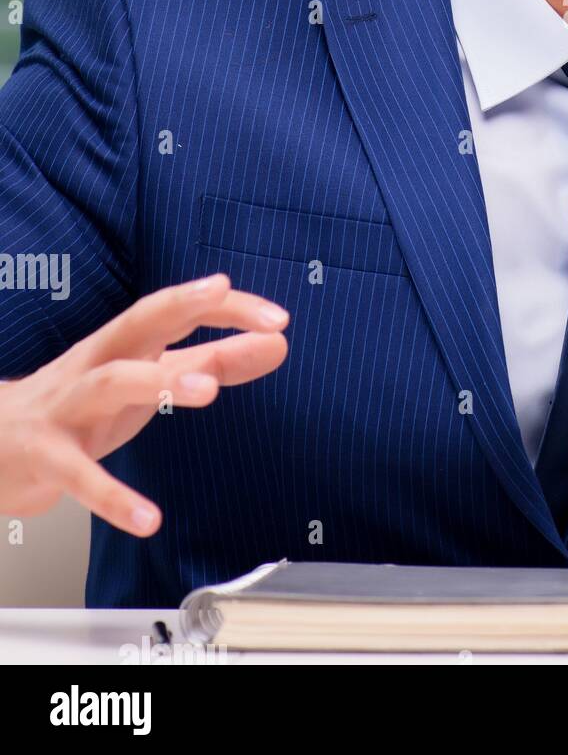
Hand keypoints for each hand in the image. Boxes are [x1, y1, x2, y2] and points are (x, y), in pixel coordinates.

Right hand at [0, 273, 287, 535]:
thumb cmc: (82, 404)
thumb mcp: (151, 380)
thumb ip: (214, 362)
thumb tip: (277, 343)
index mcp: (125, 343)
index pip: (177, 310)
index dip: (225, 307)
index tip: (276, 316)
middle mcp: (96, 363)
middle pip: (137, 321)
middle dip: (180, 304)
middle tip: (223, 294)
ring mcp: (67, 406)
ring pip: (109, 381)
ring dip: (156, 380)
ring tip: (206, 391)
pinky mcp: (45, 456)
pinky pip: (79, 474)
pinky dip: (112, 497)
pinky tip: (148, 518)